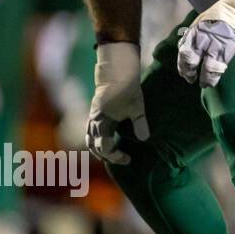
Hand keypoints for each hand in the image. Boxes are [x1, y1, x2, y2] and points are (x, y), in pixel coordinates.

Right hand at [87, 42, 148, 165]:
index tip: (128, 159)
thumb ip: (140, 122)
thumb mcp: (137, 106)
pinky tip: (104, 144)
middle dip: (107, 156)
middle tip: (123, 160)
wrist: (116, 73)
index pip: (105, 146)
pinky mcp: (94, 114)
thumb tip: (145, 139)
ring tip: (111, 157)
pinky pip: (89, 133)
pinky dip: (94, 142)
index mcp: (103, 122)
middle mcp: (94, 122)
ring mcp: (92, 118)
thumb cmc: (128, 89)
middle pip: (95, 146)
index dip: (115, 156)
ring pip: (89, 140)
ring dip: (98, 151)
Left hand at [178, 0, 234, 86]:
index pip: (184, 53)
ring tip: (205, 83)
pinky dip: (216, 75)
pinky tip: (214, 79)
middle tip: (191, 79)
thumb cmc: (221, 14)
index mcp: (195, 32)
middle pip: (191, 61)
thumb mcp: (201, 21)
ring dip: (205, 79)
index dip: (182, 65)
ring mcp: (216, 45)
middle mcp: (202, 39)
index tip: (184, 72)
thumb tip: (185, 47)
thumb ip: (193, 35)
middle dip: (189, 73)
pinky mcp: (229, 50)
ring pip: (206, 68)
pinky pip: (220, 67)